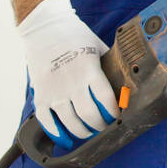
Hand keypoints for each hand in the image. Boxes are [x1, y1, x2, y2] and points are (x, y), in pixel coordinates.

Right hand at [17, 0, 120, 148]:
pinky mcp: (40, 95)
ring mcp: (55, 91)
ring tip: (89, 130)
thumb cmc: (74, 36)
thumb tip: (126, 80)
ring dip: (83, 132)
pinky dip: (57, 134)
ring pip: (71, 123)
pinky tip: (66, 139)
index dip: (114, 112)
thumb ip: (108, 65)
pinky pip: (47, 121)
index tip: (117, 115)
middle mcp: (72, 83)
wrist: (43, 28)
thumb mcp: (97, 47)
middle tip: (104, 125)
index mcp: (89, 70)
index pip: (106, 99)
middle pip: (90, 115)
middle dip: (101, 125)